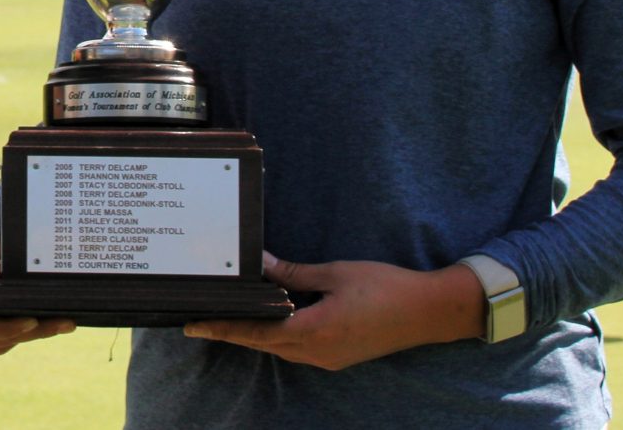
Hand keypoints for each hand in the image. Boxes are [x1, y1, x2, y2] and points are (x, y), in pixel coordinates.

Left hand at [184, 252, 481, 370]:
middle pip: (262, 343)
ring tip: (227, 318)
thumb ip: (295, 273)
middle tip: (199, 320)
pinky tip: (268, 321)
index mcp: (314, 331)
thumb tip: (262, 263)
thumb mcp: (336, 273)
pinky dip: (276, 336)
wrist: (429, 312)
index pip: (255, 331)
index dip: (222, 328)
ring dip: (254, 334)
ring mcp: (328, 359)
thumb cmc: (385, 288)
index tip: (193, 325)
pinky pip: (297, 348)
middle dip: (231, 331)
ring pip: (279, 347)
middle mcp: (316, 352)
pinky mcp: (338, 357)